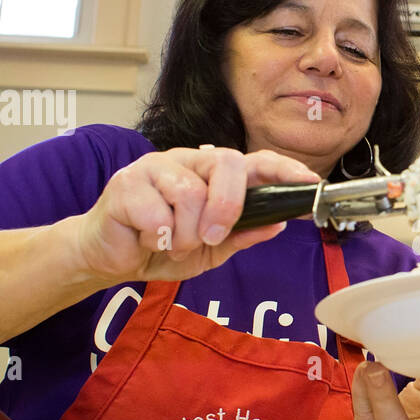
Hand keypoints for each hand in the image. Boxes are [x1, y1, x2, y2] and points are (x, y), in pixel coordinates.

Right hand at [71, 146, 319, 284]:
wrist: (110, 257)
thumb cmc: (162, 245)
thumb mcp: (212, 249)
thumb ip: (243, 234)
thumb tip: (278, 223)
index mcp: (213, 175)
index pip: (255, 162)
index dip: (284, 169)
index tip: (309, 183)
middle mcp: (188, 161)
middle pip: (226, 162)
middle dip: (227, 205)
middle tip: (212, 236)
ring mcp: (156, 166)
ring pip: (190, 193)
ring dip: (184, 234)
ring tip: (168, 241)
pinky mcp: (127, 182)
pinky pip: (157, 213)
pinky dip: (156, 237)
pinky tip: (145, 237)